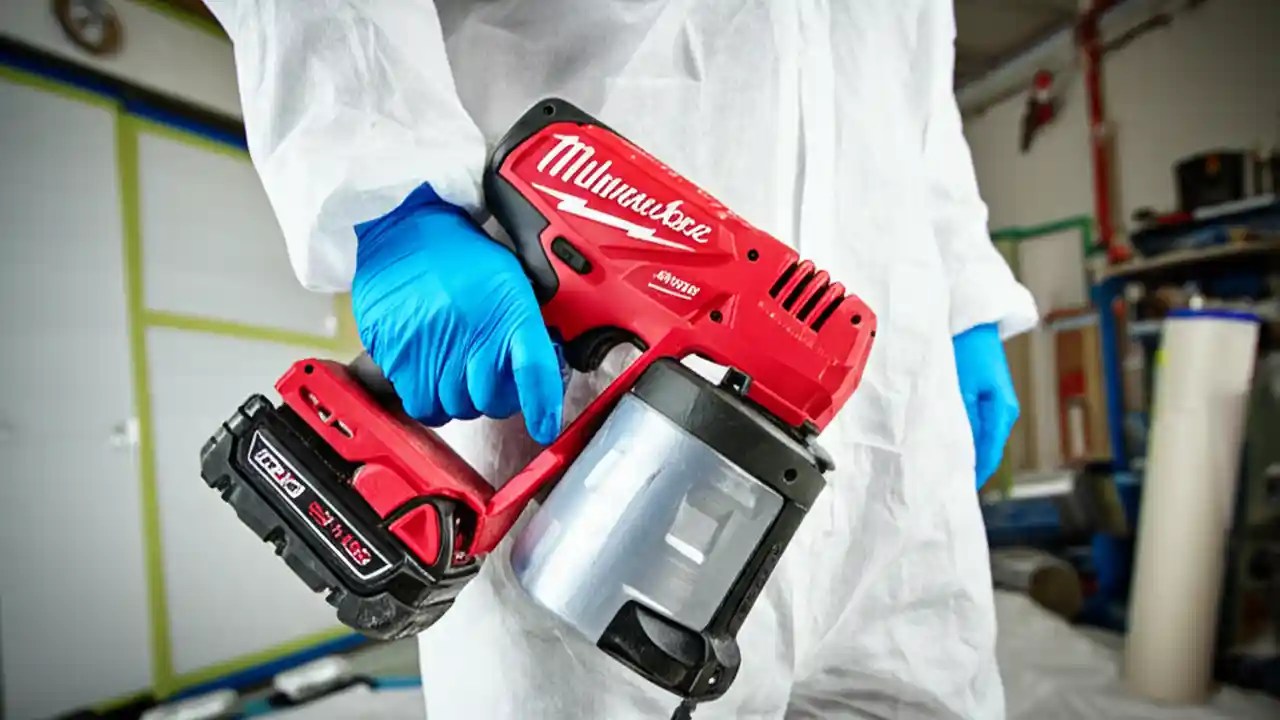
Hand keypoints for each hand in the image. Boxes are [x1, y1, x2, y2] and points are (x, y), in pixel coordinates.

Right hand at [351, 183, 563, 443]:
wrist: (406, 231)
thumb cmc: (462, 257)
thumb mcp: (510, 280)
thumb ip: (525, 326)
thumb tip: (540, 372)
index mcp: (509, 311)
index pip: (534, 369)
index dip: (542, 404)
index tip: (545, 426)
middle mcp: (473, 333)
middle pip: (492, 401)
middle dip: (495, 397)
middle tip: (487, 376)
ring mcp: (434, 348)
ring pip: (457, 408)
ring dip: (460, 398)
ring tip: (455, 369)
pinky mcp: (399, 357)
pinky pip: (421, 404)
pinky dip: (429, 399)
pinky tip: (431, 374)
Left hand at [952, 323, 1018, 486]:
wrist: (968, 317)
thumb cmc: (963, 347)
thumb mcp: (958, 386)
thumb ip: (960, 421)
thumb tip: (956, 452)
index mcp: (1002, 412)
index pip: (988, 455)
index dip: (972, 475)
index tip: (953, 492)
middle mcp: (1004, 411)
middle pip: (985, 450)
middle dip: (964, 466)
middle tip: (939, 484)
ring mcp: (997, 404)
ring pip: (979, 438)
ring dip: (962, 450)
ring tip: (938, 466)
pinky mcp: (986, 396)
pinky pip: (975, 425)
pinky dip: (961, 435)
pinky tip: (943, 440)